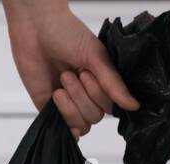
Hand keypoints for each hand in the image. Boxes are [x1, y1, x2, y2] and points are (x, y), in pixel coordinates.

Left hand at [3, 0, 138, 137]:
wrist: (35, 26)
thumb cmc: (65, 34)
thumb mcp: (95, 56)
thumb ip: (113, 83)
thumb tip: (134, 106)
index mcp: (100, 83)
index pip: (110, 107)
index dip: (98, 95)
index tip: (86, 73)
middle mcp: (86, 96)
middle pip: (95, 117)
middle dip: (81, 96)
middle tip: (68, 74)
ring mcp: (68, 104)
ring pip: (81, 125)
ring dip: (70, 105)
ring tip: (60, 80)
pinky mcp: (49, 109)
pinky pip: (64, 130)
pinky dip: (67, 127)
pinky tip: (63, 111)